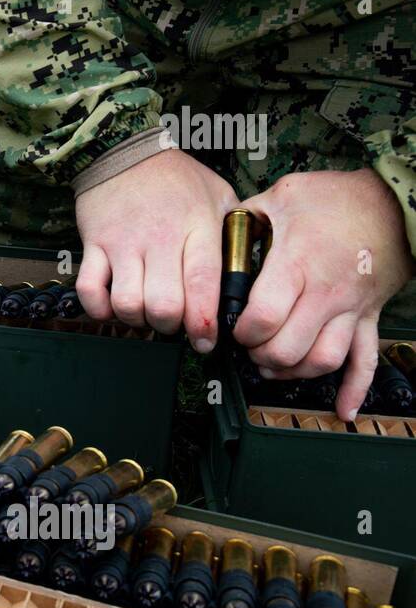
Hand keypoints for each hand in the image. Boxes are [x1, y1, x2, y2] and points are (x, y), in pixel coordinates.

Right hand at [76, 147, 238, 349]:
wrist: (123, 151)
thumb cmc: (176, 177)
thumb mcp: (219, 195)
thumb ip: (234, 233)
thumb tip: (251, 274)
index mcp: (196, 225)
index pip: (202, 283)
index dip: (204, 321)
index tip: (206, 339)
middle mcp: (158, 237)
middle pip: (163, 305)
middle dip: (171, 326)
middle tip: (175, 323)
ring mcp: (122, 242)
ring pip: (127, 304)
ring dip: (138, 320)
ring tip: (146, 313)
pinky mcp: (93, 244)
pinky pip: (89, 290)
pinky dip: (100, 309)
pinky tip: (113, 307)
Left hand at [233, 169, 414, 419]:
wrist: (393, 204)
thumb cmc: (335, 198)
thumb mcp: (282, 197)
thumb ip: (244, 219)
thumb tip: (212, 235)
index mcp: (298, 265)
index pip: (264, 317)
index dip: (242, 331)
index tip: (232, 327)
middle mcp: (326, 294)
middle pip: (290, 348)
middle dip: (260, 355)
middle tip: (248, 348)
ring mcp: (351, 310)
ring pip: (324, 360)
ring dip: (294, 373)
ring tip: (272, 367)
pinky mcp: (369, 318)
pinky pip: (366, 361)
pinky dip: (355, 389)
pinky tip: (343, 411)